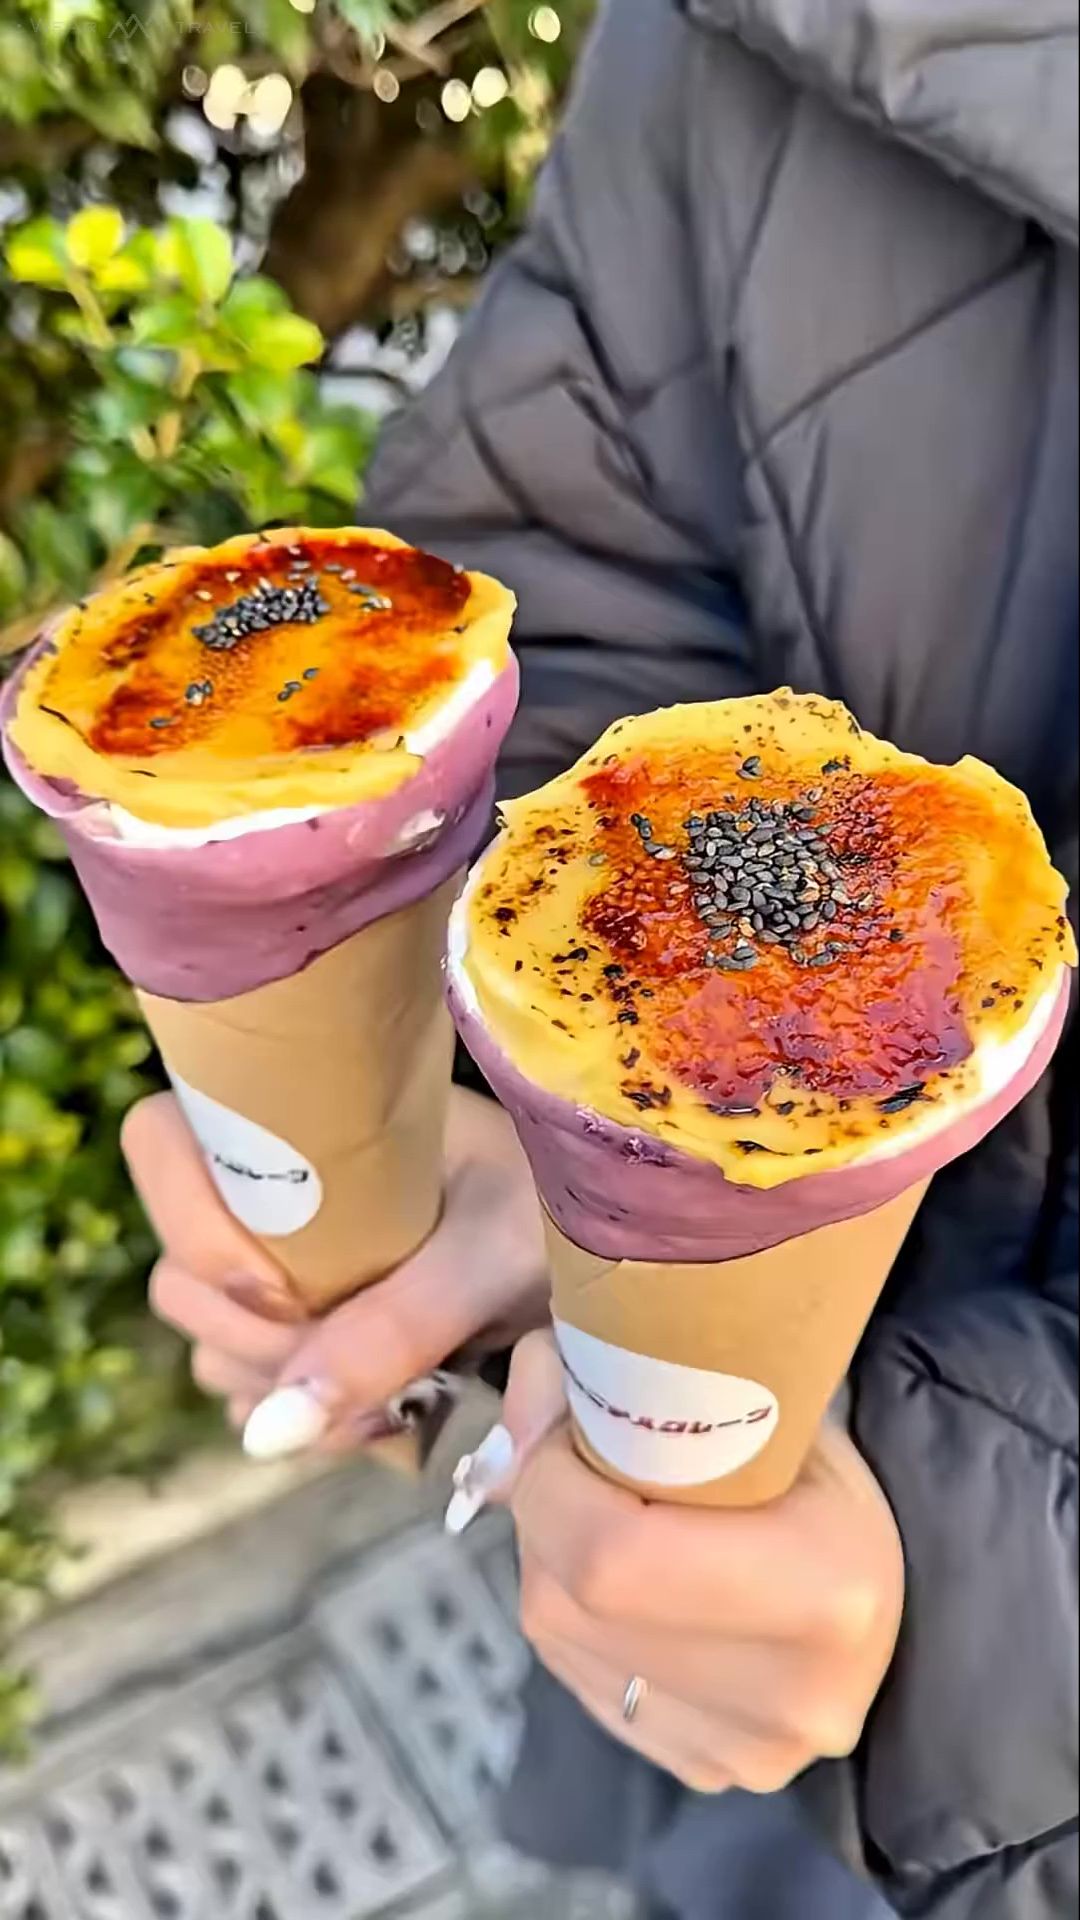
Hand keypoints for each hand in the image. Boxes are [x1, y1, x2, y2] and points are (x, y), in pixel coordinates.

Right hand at [122, 1084, 548, 1456]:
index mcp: (303, 1117)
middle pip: (181, 1273)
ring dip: (290, 1392)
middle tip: (363, 1365)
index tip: (292, 1285)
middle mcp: (272, 1185)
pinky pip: (257, 1390)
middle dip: (258, 1341)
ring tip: (398, 1398)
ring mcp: (281, 1260)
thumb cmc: (550, 1216)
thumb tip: (272, 1428)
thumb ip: (391, 1329)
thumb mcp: (487, 1258)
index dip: (195, 1225)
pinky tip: (393, 1413)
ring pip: (214, 1344)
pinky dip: (313, 1419)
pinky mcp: (307, 1327)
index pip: (158, 1140)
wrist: (606, 1254)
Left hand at [484, 1333, 903, 1793]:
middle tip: (566, 1452)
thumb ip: (639, 1387)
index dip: (551, 1476)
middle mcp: (787, 1695)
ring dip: (546, 1557)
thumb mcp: (759, 1407)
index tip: (560, 1417)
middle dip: (541, 1509)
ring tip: (596, 1506)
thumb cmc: (822, 1480)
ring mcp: (744, 1751)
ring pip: (558, 1637)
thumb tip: (529, 1382)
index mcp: (823, 1589)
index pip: (611, 1552)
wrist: (878, 1591)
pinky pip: (576, 1676)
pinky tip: (614, 1574)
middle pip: (570, 1596)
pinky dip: (569, 1610)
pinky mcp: (704, 1770)